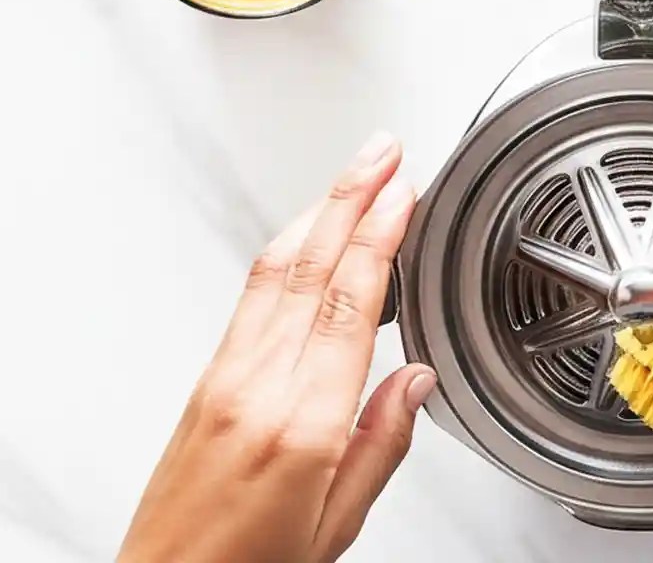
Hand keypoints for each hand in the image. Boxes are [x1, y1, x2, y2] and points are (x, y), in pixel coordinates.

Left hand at [119, 132, 433, 562]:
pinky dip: (290, 249)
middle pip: (310, 267)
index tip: (405, 192)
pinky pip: (255, 294)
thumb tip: (417, 379)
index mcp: (303, 423)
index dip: (380, 237)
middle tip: (383, 152)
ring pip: (276, 270)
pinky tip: (309, 233)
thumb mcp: (339, 526)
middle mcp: (258, 386)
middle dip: (350, 197)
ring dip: (319, 211)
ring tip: (355, 175)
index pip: (351, 305)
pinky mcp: (210, 379)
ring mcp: (227, 376)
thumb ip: (382, 444)